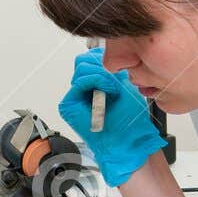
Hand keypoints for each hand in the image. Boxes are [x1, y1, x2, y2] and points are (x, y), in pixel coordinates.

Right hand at [58, 48, 166, 187]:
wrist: (127, 142)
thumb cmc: (129, 122)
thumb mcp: (124, 85)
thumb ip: (110, 68)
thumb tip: (102, 54)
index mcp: (94, 86)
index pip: (91, 59)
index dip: (106, 59)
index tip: (120, 71)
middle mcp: (82, 91)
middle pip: (84, 61)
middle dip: (103, 66)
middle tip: (117, 82)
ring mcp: (74, 97)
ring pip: (82, 67)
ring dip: (102, 74)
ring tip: (114, 90)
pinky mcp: (68, 105)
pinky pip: (81, 80)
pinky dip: (97, 81)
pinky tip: (109, 91)